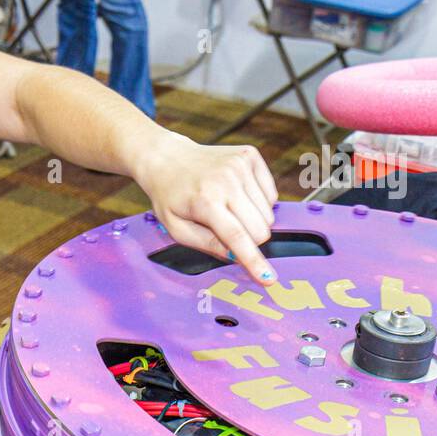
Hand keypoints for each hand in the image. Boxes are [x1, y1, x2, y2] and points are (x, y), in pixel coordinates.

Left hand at [135, 132, 279, 284]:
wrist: (166, 158)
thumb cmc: (169, 196)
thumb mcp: (177, 228)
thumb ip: (207, 245)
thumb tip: (237, 257)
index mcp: (205, 201)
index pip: (237, 237)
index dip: (254, 261)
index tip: (268, 279)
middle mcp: (226, 180)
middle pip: (260, 229)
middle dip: (249, 239)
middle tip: (226, 230)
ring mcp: (240, 165)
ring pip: (268, 213)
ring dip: (252, 219)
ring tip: (226, 208)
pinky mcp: (250, 156)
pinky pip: (271, 194)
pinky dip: (258, 202)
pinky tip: (236, 195)